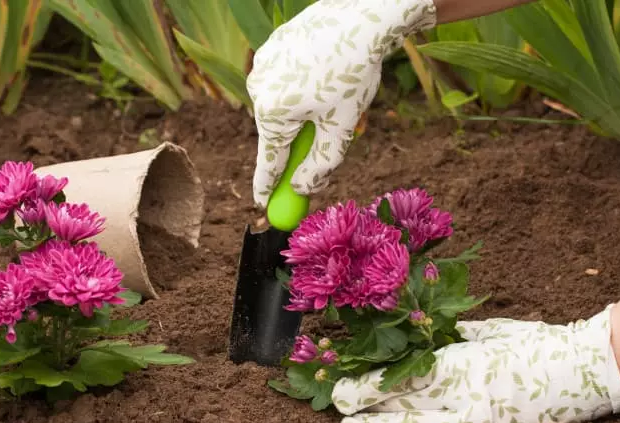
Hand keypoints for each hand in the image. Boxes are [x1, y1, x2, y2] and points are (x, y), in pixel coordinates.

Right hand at [246, 0, 436, 207]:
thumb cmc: (353, 74)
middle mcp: (258, 89)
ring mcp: (262, 65)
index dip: (267, 188)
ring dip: (301, 112)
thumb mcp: (341, 128)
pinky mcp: (270, 47)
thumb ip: (321, 165)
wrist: (361, 17)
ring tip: (332, 92)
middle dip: (297, 142)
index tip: (262, 207)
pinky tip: (323, 73)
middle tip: (322, 139)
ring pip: (280, 105)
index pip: (269, 162)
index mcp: (272, 112)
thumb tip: (302, 190)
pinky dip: (299, 87)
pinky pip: (282, 80)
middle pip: (277, 132)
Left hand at [331, 306, 619, 422]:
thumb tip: (415, 337)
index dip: (366, 386)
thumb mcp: (483, 332)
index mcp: (456, 364)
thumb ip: (447, 339)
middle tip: (337, 409)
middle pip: (399, 407)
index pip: (398, 379)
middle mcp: (459, 397)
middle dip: (363, 409)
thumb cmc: (529, 343)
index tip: (341, 388)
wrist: (579, 370)